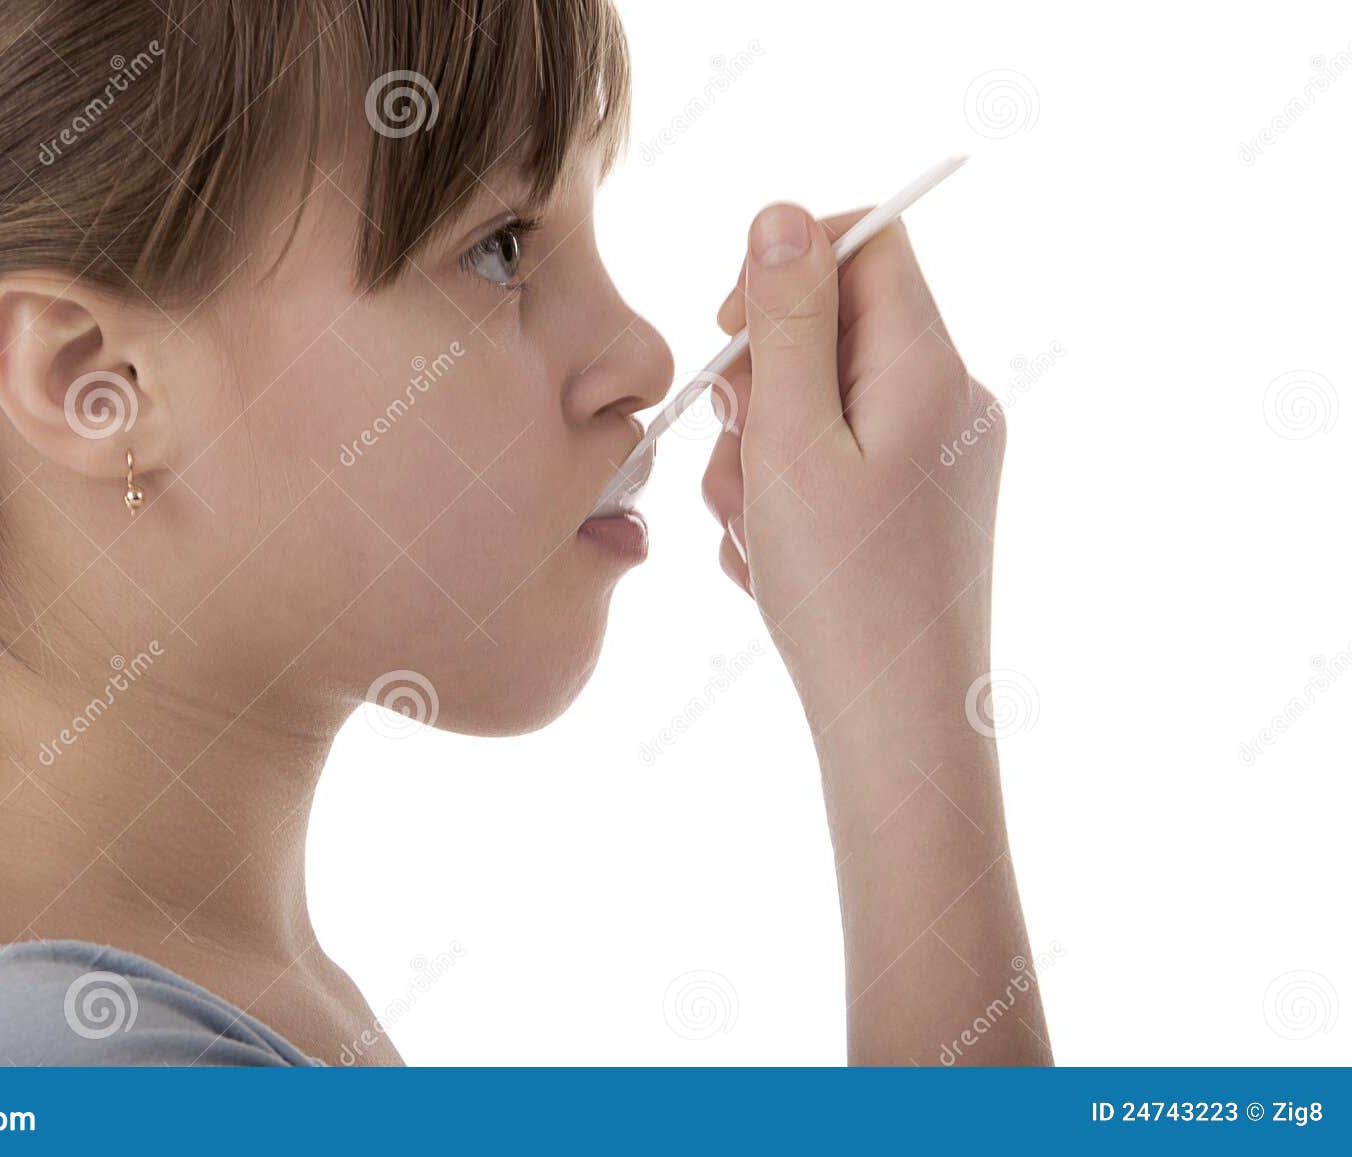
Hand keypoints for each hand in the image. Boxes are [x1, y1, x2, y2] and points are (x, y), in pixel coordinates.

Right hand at [702, 203, 1003, 742]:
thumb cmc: (844, 592)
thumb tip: (781, 216)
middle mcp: (946, 403)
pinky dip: (786, 502)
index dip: (786, 263)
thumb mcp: (793, 441)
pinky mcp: (912, 510)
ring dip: (761, 457)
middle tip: (742, 457)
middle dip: (762, 386)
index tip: (730, 328)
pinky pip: (831, 467)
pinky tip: (773, 564)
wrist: (897, 727)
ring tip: (757, 532)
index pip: (869, 244)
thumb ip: (786, 322)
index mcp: (928, 369)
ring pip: (818, 406)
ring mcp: (933, 460)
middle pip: (833, 330)